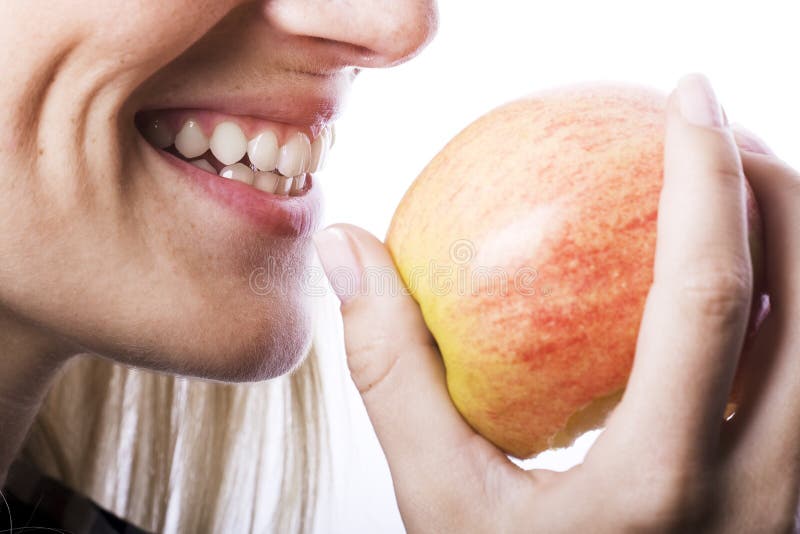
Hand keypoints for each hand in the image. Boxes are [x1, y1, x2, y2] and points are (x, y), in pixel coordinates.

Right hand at [313, 74, 799, 532]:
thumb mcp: (436, 504)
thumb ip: (393, 373)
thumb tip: (351, 252)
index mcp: (662, 483)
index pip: (708, 295)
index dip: (706, 179)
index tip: (688, 97)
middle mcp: (761, 491)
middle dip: (780, 188)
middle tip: (720, 131)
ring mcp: (794, 504)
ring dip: (797, 243)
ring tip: (739, 192)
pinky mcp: (797, 507)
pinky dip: (794, 309)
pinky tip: (744, 292)